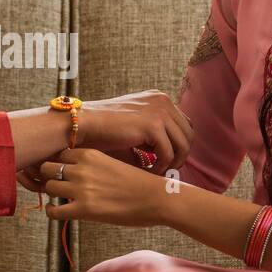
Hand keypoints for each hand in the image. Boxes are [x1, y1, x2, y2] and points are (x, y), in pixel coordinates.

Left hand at [39, 147, 175, 227]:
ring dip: (52, 194)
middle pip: (48, 168)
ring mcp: (82, 189)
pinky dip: (52, 212)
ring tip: (60, 199)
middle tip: (56, 185)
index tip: (61, 171)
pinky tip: (57, 212)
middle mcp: (82, 169)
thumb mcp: (113, 162)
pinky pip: (54, 210)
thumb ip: (94, 164)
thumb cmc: (139, 182)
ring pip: (49, 187)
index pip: (59, 154)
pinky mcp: (84, 209)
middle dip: (49, 176)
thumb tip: (79, 169)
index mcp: (90, 154)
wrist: (157, 198)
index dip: (57, 163)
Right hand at [74, 90, 193, 175]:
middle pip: (188, 135)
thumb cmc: (103, 131)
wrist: (82, 125)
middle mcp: (163, 101)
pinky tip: (147, 171)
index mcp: (159, 99)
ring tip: (155, 172)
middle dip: (179, 156)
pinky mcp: (153, 125)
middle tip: (164, 170)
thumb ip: (155, 138)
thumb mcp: (135, 128)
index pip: (184, 125)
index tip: (166, 161)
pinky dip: (160, 167)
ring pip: (183, 146)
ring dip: (171, 163)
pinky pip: (168, 154)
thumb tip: (172, 159)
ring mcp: (159, 111)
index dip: (178, 145)